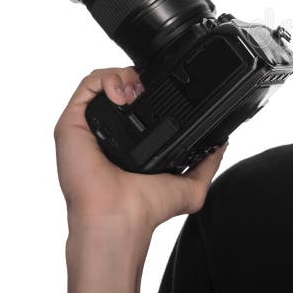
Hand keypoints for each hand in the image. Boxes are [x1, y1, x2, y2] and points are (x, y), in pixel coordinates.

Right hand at [54, 66, 227, 234]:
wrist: (122, 217)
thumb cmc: (147, 209)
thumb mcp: (189, 186)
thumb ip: (207, 164)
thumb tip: (221, 144)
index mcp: (127, 143)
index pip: (136, 102)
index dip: (151, 88)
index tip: (166, 90)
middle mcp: (106, 132)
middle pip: (119, 85)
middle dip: (138, 77)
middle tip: (151, 89)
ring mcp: (88, 127)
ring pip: (102, 81)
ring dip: (124, 75)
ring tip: (138, 91)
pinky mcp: (72, 124)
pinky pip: (86, 86)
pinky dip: (107, 79)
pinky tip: (124, 94)